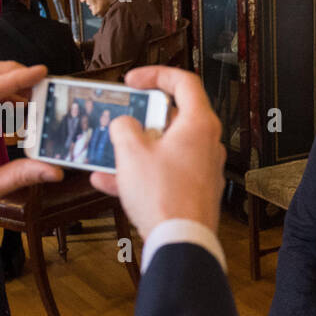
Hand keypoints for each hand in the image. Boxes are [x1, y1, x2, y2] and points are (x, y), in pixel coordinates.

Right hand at [89, 65, 223, 236]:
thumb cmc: (164, 196)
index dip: (156, 75)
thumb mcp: (131, 152)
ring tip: (109, 153)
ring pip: (165, 149)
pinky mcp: (195, 191)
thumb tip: (125, 126)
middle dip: (141, 119)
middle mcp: (207, 144)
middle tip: (121, 120)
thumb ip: (124, 128)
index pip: (185, 82)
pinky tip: (108, 182)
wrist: (181, 241)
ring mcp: (202, 169)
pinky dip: (140, 174)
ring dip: (135, 150)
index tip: (134, 81)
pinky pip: (164, 174)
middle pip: (173, 118)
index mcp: (199, 125)